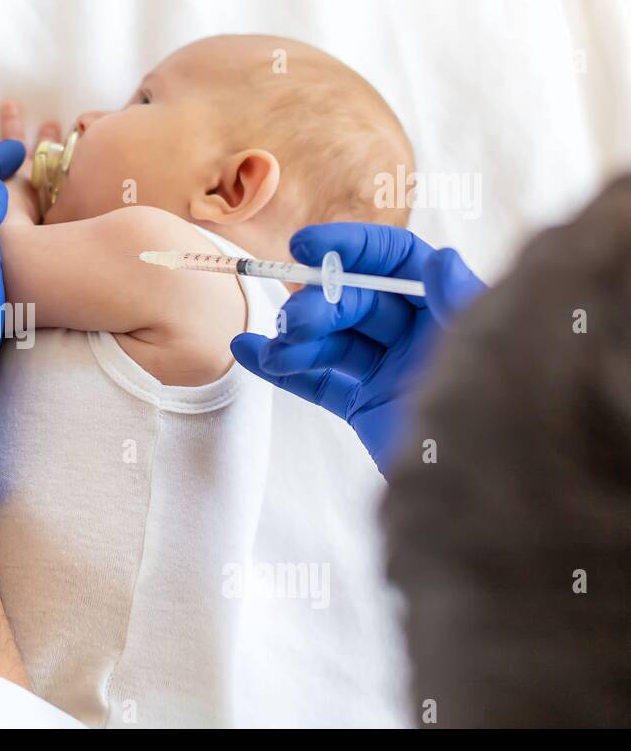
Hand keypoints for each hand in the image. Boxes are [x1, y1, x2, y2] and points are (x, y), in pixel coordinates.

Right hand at [230, 222, 484, 474]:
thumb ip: (461, 303)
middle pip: (355, 302)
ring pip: (331, 341)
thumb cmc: (504, 425)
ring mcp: (389, 371)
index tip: (305, 246)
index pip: (395, 260)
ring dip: (293, 341)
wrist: (483, 505)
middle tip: (293, 323)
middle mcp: (418, 334)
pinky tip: (245, 350)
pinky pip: (318, 382)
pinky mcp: (366, 408)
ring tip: (271, 350)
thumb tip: (439, 257)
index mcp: (448, 309)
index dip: (351, 246)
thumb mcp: (487, 354)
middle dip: (317, 306)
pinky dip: (280, 369)